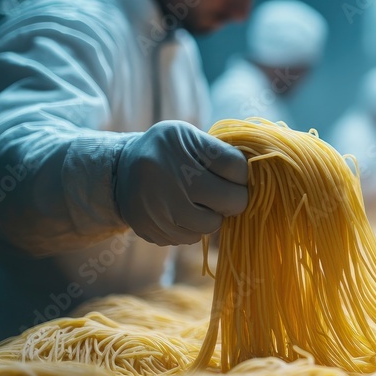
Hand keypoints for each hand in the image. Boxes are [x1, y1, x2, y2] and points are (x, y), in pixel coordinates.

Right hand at [114, 121, 247, 245]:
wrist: (120, 171)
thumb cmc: (168, 151)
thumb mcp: (190, 137)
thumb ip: (221, 152)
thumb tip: (256, 177)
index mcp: (180, 145)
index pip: (236, 167)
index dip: (243, 173)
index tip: (235, 174)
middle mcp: (167, 177)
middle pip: (231, 201)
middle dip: (235, 199)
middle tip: (224, 193)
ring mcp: (157, 208)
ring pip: (212, 225)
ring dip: (213, 216)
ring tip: (199, 202)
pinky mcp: (152, 230)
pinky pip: (190, 238)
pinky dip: (192, 228)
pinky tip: (180, 212)